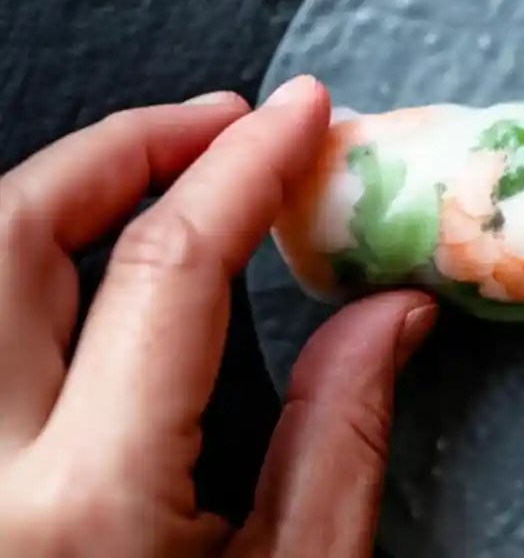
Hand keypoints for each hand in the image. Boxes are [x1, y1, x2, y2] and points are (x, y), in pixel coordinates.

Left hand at [0, 76, 434, 556]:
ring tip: (162, 171)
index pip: (168, 271)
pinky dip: (35, 259)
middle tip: (218, 125)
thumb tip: (390, 307)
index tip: (299, 115)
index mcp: (88, 503)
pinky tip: (99, 259)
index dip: (244, 170)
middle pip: (16, 234)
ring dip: (66, 192)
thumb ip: (337, 438)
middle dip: (124, 147)